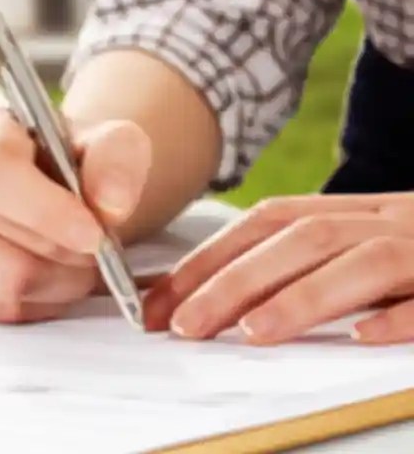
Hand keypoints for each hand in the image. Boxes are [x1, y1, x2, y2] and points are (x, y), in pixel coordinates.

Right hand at [0, 108, 151, 322]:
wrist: (61, 188)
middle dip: (68, 250)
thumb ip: (117, 159)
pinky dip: (37, 301)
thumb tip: (108, 203)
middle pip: (7, 236)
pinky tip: (49, 274)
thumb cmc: (76, 162)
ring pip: (5, 279)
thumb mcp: (113, 143)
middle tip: (96, 243)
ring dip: (58, 279)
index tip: (93, 234)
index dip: (45, 212)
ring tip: (74, 259)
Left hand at [143, 194, 413, 344]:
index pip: (268, 223)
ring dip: (303, 296)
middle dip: (234, 280)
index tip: (157, 300)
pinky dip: (403, 315)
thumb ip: (304, 260)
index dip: (210, 257)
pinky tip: (365, 336)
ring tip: (251, 333)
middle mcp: (391, 219)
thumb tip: (212, 298)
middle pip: (303, 239)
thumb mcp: (366, 242)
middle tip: (183, 325)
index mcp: (358, 210)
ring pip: (364, 261)